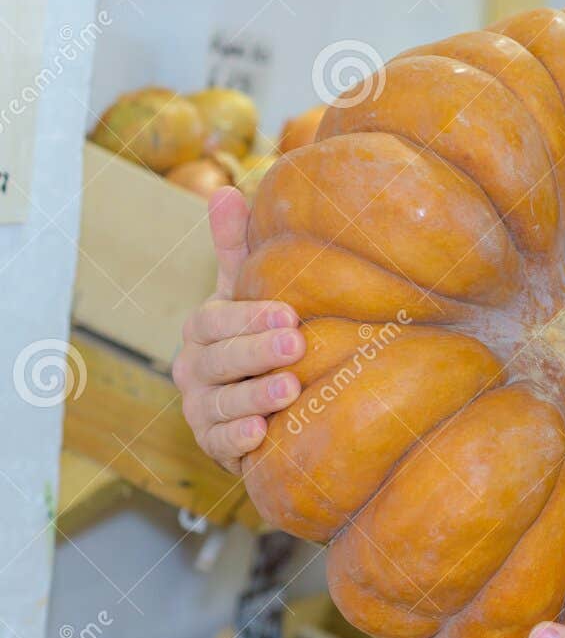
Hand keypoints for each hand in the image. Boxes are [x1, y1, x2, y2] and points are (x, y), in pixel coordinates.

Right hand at [172, 186, 303, 473]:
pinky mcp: (217, 446)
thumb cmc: (262, 332)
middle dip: (255, 353)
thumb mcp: (251, 290)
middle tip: (297, 345)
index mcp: (203, 330)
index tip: (290, 314)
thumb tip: (225, 191)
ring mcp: (202, 409)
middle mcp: (194, 369)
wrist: (274, 398)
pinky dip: (239, 439)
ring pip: (219, 404)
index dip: (248, 318)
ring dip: (253, 397)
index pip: (213, 321)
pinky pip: (220, 444)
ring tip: (290, 389)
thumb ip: (238, 248)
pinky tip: (263, 434)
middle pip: (215, 361)